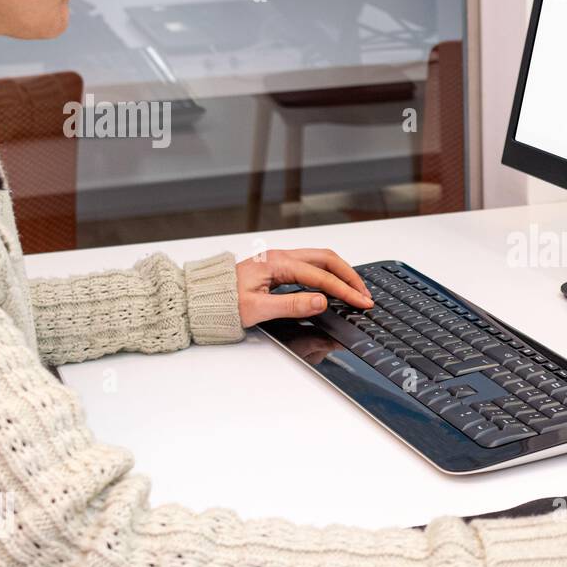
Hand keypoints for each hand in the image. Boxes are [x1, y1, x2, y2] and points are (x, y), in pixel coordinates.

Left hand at [234, 248, 374, 327]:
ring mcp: (280, 260)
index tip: (361, 301)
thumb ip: (292, 305)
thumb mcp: (258, 308)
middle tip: (365, 294)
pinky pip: (311, 264)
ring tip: (355, 289)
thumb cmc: (222, 303)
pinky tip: (335, 284)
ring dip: (341, 272)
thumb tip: (322, 300)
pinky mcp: (278, 267)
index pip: (322, 277)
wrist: (201, 298)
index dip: (345, 290)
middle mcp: (281, 257)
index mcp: (277, 263)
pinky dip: (329, 273)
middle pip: (327, 259)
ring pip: (321, 259)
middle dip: (349, 276)